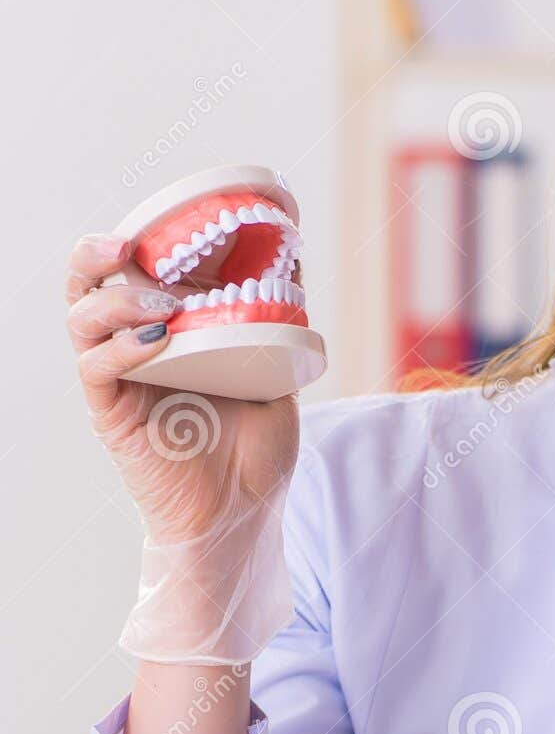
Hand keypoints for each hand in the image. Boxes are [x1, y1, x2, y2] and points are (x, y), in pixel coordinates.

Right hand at [66, 234, 301, 661]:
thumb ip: (276, 323)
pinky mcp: (109, 412)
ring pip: (82, 316)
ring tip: (158, 302)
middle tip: (129, 242)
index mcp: (169, 329)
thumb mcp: (277, 374)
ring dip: (115, 297)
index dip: (147, 239)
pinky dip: (121, 345)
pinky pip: (96, 366)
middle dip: (99, 251)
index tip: (177, 219)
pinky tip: (154, 339)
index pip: (140, 269)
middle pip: (91, 281)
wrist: (244, 515)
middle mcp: (134, 345)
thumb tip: (293, 263)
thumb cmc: (257, 449)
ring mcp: (119, 377)